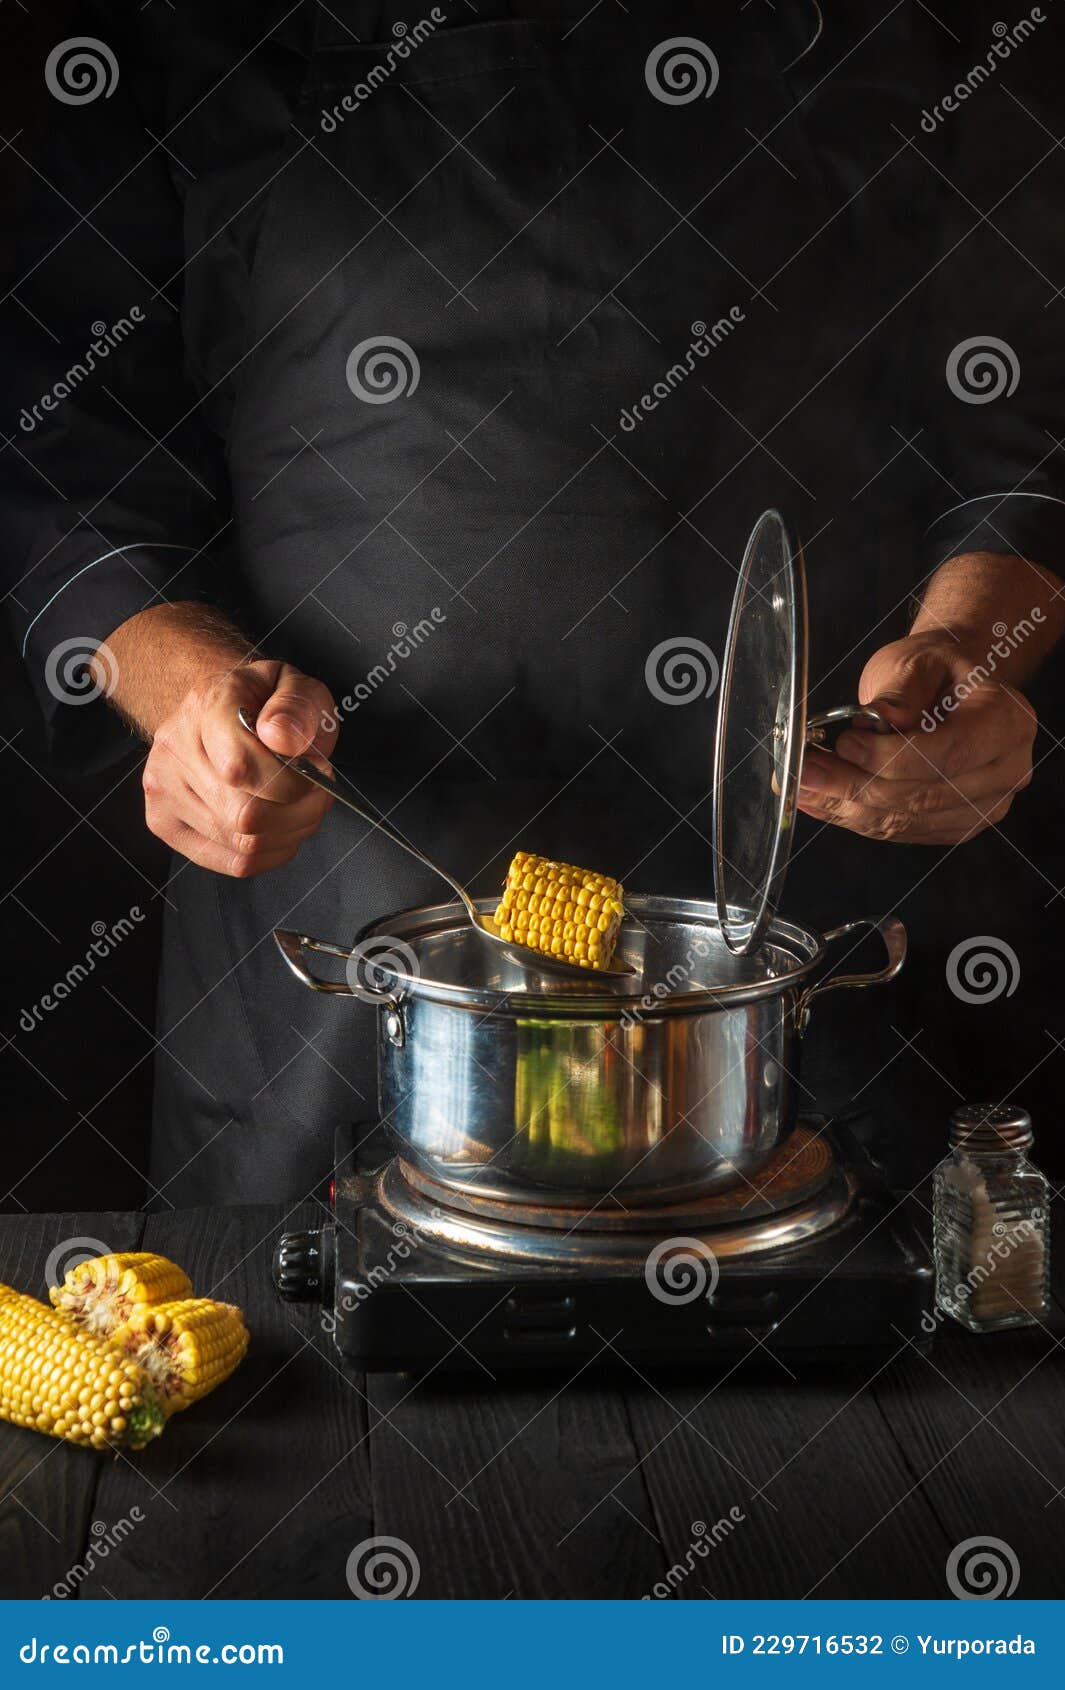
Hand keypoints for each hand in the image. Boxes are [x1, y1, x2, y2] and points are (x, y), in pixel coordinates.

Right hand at [143, 656, 337, 876]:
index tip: (316, 768)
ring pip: (243, 845)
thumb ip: (297, 706)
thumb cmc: (262, 702)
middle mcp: (174, 747)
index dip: (293, 781)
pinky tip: (280, 828)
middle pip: (245, 815)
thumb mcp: (295, 685)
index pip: (242, 767)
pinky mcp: (164, 823)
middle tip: (316, 792)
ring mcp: (163, 789)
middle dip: (299, 812)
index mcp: (206, 705)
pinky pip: (233, 863)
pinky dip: (271, 853)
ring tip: (299, 806)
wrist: (219, 709)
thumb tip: (283, 739)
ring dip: (290, 833)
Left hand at [796, 630, 1035, 844]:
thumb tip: (877, 721)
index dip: (891, 757)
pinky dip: (855, 817)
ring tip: (804, 785)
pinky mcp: (955, 826)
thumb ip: (901, 692)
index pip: (946, 754)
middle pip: (922, 794)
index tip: (846, 743)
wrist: (952, 690)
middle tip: (805, 771)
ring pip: (906, 819)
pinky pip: (899, 830)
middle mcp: (1005, 771)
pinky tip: (822, 799)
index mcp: (1005, 722)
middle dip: (855, 786)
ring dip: (847, 806)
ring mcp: (983, 806)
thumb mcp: (918, 662)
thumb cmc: (938, 671)